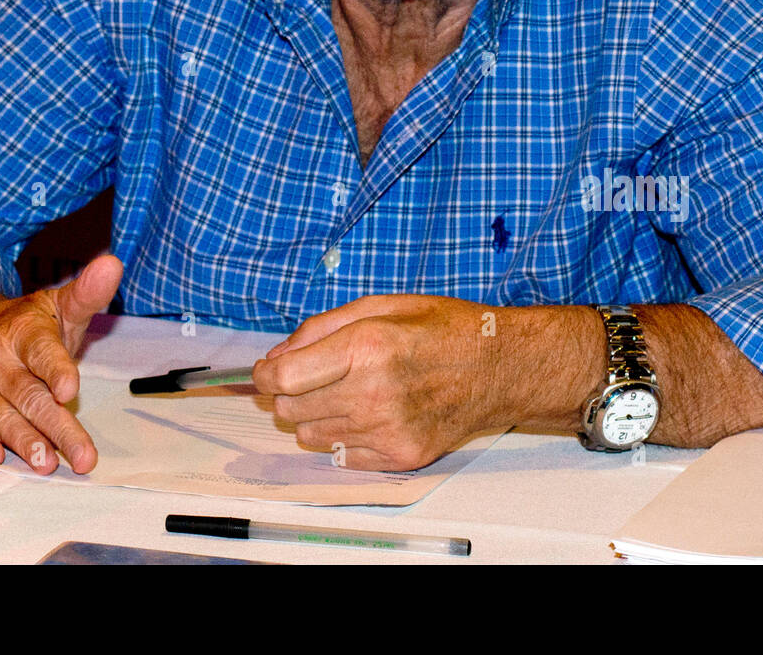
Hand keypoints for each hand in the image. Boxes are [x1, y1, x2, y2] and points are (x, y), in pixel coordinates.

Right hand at [0, 253, 122, 474]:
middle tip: (82, 455)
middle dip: (56, 426)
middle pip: (30, 394)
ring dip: (23, 441)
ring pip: (2, 415)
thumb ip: (89, 292)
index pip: (42, 351)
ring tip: (46, 463)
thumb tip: (113, 263)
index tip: (70, 391)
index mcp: (24, 331)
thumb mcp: (63, 305)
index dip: (56, 369)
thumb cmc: (33, 323)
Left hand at [251, 294, 507, 470]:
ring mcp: (387, 429)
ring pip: (311, 434)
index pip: (284, 376)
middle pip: (291, 408)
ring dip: (314, 413)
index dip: (264, 373)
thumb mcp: (382, 306)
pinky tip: (365, 412)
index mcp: (366, 347)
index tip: (264, 371)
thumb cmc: (443, 329)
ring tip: (344, 391)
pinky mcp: (400, 456)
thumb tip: (278, 354)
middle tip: (310, 377)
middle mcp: (372, 392)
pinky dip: (342, 436)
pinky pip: (341, 455)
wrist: (498, 368)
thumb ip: (323, 327)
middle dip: (288, 391)